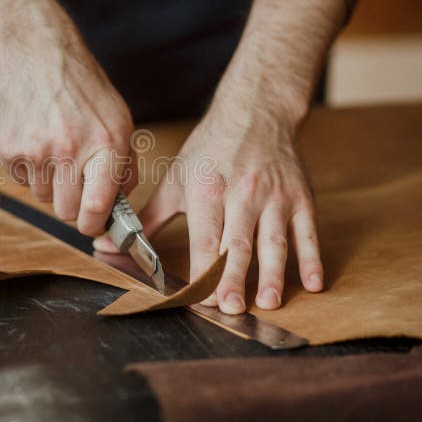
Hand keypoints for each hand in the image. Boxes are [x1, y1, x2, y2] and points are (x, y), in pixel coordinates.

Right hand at [0, 31, 135, 235]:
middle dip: (73, 203)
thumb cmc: (83, 90)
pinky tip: (37, 140)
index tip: (95, 223)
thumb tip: (121, 206)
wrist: (38, 56)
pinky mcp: (9, 150)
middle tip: (75, 181)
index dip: (95, 224)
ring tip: (56, 149)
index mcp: (105, 144)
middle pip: (67, 211)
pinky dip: (31, 169)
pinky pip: (23, 181)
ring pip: (43, 198)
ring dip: (51, 184)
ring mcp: (35, 151)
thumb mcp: (120, 121)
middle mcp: (69, 150)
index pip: (97, 208)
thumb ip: (125, 166)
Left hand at [133, 91, 323, 313]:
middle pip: (238, 243)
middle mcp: (241, 194)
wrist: (256, 111)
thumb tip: (107, 244)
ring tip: (268, 303)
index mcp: (207, 190)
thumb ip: (147, 217)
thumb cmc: (211, 148)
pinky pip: (307, 231)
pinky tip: (315, 284)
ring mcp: (274, 196)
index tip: (201, 299)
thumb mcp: (175, 179)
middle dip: (234, 278)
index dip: (204, 270)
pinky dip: (313, 258)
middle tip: (233, 309)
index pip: (205, 237)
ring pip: (274, 241)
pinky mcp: (300, 197)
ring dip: (273, 274)